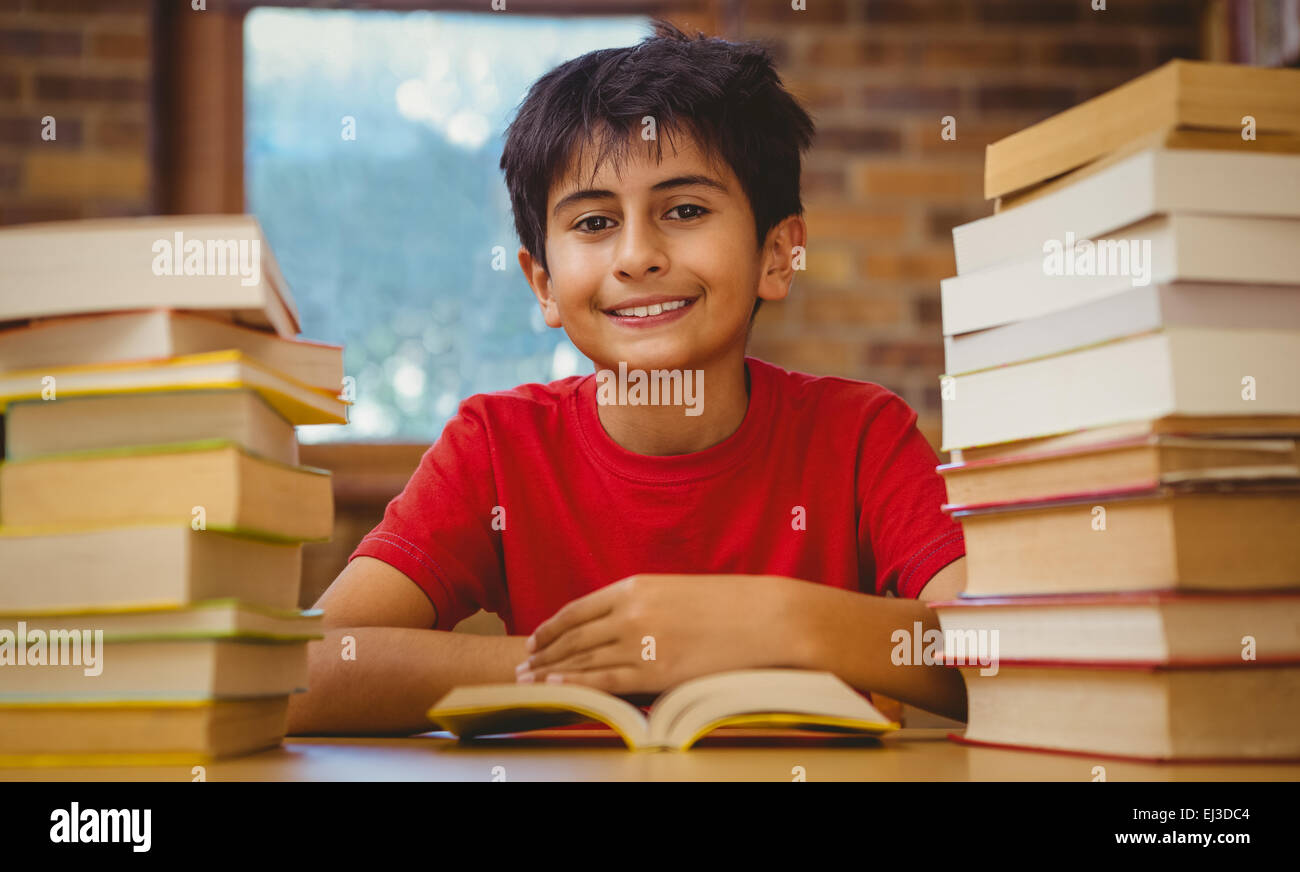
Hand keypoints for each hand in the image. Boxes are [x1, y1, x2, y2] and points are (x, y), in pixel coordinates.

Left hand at [514, 574, 806, 695]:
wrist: (766, 618)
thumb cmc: (730, 605)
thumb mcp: (678, 591)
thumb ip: (646, 604)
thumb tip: (623, 623)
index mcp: (636, 586)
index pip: (579, 608)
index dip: (553, 626)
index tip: (537, 638)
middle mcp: (630, 612)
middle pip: (574, 635)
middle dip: (544, 652)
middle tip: (521, 665)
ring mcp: (641, 642)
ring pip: (582, 658)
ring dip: (551, 670)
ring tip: (528, 680)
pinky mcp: (655, 672)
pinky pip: (605, 679)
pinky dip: (576, 684)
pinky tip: (556, 687)